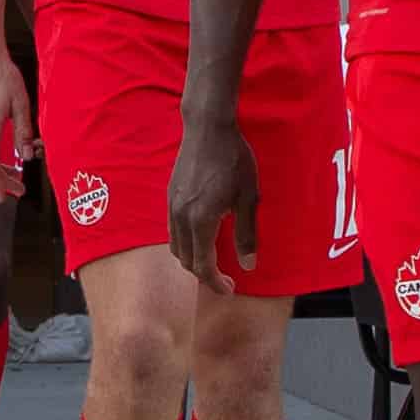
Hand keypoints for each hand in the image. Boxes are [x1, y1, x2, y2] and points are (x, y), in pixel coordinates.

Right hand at [167, 115, 256, 295]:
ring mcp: (172, 207)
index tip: (229, 290)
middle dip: (205, 275)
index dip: (216, 283)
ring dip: (193, 259)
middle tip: (226, 279)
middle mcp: (181, 218)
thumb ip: (247, 234)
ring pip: (177, 247)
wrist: (208, 128)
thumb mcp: (249, 199)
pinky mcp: (170, 197)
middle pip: (186, 261)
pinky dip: (186, 243)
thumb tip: (249, 266)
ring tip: (213, 261)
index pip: (203, 266)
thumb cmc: (233, 160)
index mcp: (201, 221)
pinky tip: (202, 236)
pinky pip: (173, 231)